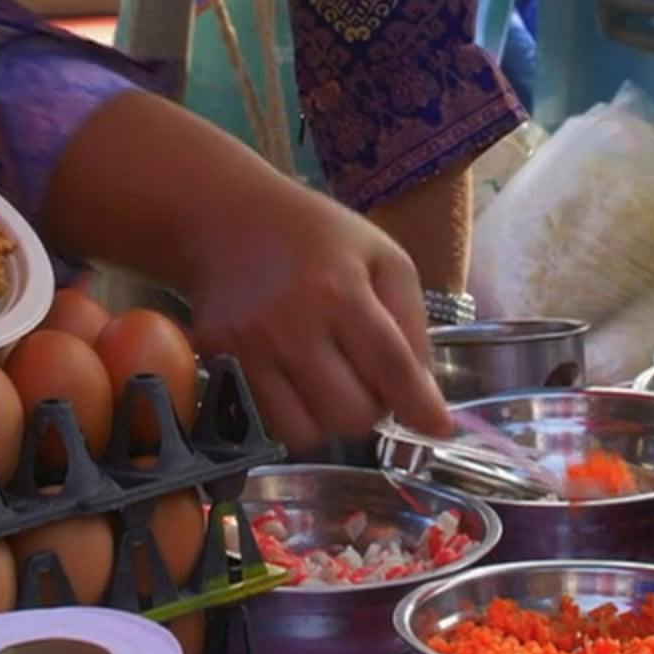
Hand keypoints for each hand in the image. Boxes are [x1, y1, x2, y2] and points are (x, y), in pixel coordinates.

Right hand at [40, 88, 453, 450]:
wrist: (225, 219)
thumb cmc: (315, 237)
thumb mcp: (381, 256)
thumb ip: (411, 321)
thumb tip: (423, 391)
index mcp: (340, 290)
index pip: (390, 368)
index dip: (419, 406)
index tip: (437, 428)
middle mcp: (291, 324)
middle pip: (351, 413)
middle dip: (372, 408)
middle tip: (369, 382)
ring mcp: (248, 348)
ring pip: (307, 433)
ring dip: (330, 420)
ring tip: (332, 385)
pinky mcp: (216, 363)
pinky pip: (267, 425)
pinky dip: (292, 418)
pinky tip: (298, 385)